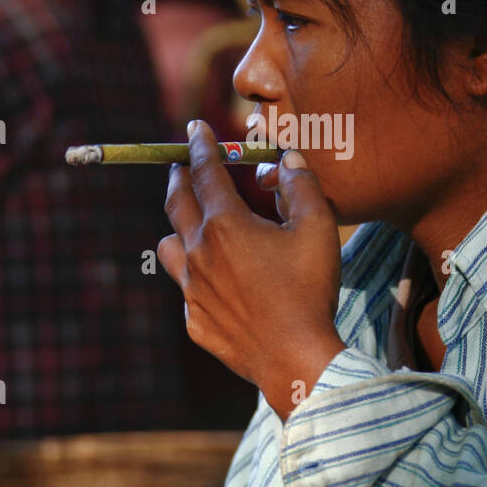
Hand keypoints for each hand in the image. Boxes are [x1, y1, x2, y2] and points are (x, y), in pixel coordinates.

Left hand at [158, 120, 344, 419]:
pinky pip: (187, 291)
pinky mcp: (195, 321)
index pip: (206, 172)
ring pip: (169, 248)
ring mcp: (192, 290)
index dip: (201, 145)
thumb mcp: (318, 228)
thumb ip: (301, 186)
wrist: (295, 359)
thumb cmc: (309, 289)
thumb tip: (287, 160)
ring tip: (190, 228)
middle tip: (180, 166)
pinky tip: (215, 284)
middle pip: (176, 204)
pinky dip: (197, 279)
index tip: (195, 127)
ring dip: (178, 231)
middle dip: (178, 178)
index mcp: (225, 224)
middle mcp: (199, 252)